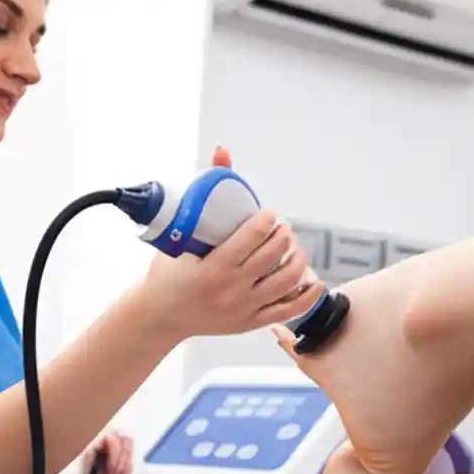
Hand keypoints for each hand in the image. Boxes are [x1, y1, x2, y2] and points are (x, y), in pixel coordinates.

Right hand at [135, 146, 326, 339]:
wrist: (159, 316)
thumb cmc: (166, 274)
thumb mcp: (180, 234)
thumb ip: (205, 193)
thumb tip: (223, 151)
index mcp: (213, 268)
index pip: (252, 237)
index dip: (267, 221)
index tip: (268, 214)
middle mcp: (231, 290)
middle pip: (274, 256)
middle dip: (284, 235)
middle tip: (280, 227)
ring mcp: (243, 309)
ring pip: (287, 281)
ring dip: (297, 258)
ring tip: (292, 247)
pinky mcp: (250, 322)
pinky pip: (289, 310)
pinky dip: (307, 294)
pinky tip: (314, 280)